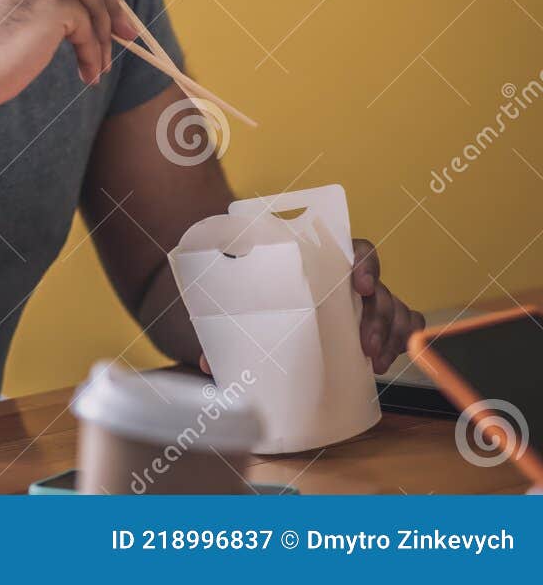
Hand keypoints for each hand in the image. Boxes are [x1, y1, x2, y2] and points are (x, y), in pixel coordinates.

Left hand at [198, 238, 426, 377]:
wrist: (262, 306)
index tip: (361, 285)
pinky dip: (403, 338)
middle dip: (379, 316)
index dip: (365, 263)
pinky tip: (388, 359)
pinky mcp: (375, 321)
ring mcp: (365, 300)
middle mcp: (347, 279)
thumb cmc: (256, 299)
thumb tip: (207, 364)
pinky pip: (405, 323)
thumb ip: (227, 330)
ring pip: (395, 307)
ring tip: (376, 361)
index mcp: (320, 262)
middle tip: (365, 344)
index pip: (355, 248)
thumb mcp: (243, 308)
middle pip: (379, 287)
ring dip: (390, 334)